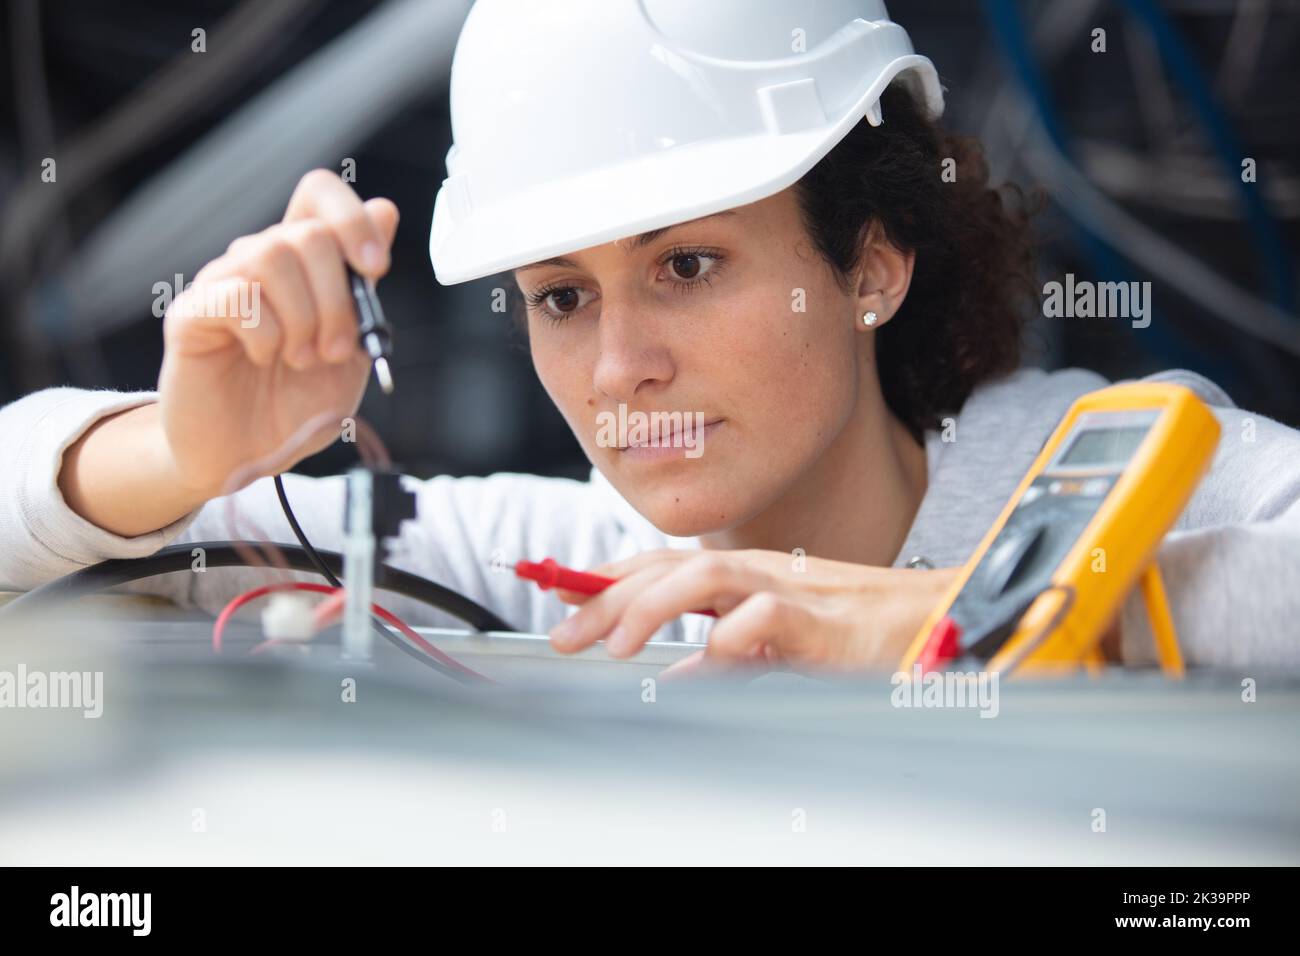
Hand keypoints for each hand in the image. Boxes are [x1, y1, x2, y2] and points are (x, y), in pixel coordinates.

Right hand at [157, 169, 398, 497]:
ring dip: (303, 317)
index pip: (318, 194)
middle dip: (338, 300)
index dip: (351, 218)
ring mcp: (222, 284)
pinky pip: (235, 296)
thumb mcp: (352, 353)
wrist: (247, 455)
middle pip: (307, 234)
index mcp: (303, 265)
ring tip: (300, 358)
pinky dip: (265, 334)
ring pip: (271, 256)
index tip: (375, 270)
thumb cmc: (294, 403)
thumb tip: (385, 209)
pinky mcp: (190, 315)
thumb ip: (366, 289)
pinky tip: (263, 358)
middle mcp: (259, 262)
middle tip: (335, 350)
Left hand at [547, 549, 959, 675]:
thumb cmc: (857, 628)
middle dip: (607, 596)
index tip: (559, 592)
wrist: (934, 620)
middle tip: (562, 634)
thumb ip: (729, 654)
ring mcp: (789, 588)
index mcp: (745, 572)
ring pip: (705, 575)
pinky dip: (727, 638)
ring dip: (652, 606)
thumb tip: (679, 674)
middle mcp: (758, 570)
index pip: (661, 562)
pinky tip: (699, 662)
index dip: (608, 575)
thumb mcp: (779, 642)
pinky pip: (764, 620)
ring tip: (615, 646)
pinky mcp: (820, 620)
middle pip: (667, 566)